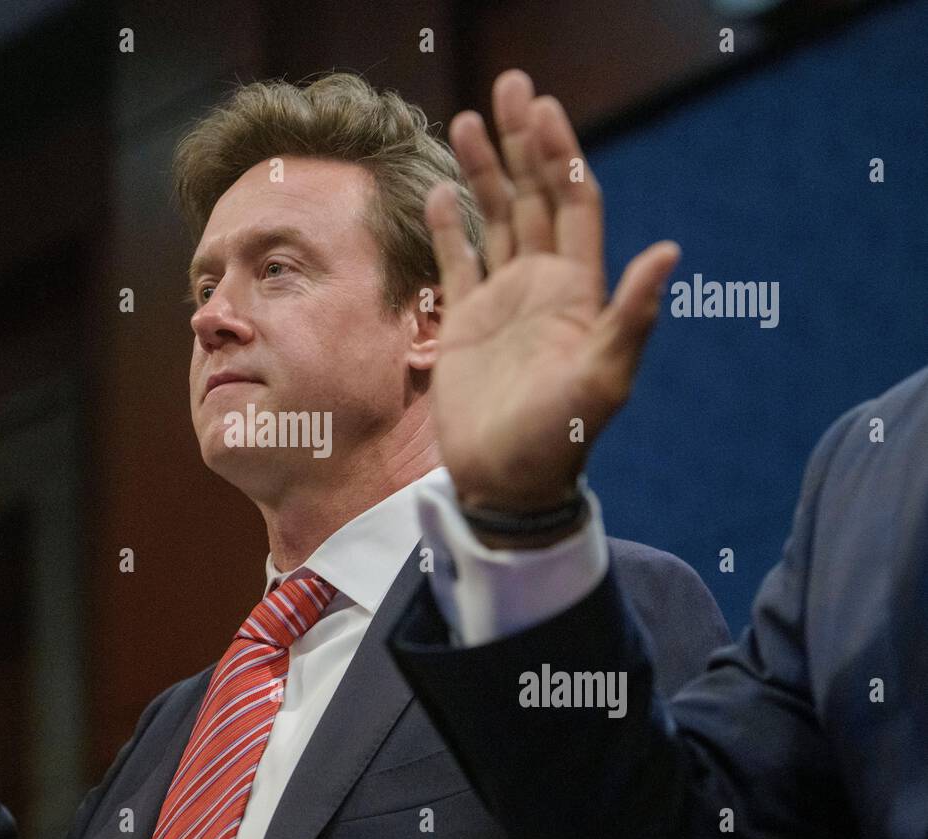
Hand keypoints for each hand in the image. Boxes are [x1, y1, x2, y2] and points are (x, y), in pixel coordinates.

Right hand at [426, 70, 679, 515]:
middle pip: (534, 196)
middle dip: (521, 142)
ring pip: (495, 219)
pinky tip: (438, 191)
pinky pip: (456, 262)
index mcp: (578, 289)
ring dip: (483, 171)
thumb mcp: (603, 380)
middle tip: (507, 87)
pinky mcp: (463, 322)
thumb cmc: (559, 437)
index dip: (561, 155)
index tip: (543, 109)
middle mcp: (542, 284)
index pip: (574, 204)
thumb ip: (631, 316)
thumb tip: (670, 251)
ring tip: (462, 121)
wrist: (505, 481)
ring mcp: (502, 301)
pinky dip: (447, 226)